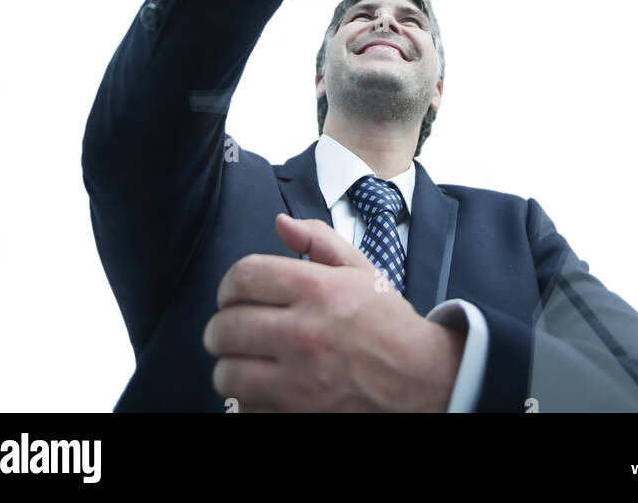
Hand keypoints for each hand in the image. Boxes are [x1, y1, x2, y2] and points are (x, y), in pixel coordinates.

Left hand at [203, 214, 464, 412]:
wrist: (418, 378)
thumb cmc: (386, 322)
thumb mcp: (360, 269)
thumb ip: (319, 240)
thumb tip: (280, 223)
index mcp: (318, 290)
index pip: (243, 277)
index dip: (228, 285)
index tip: (231, 295)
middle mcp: (305, 334)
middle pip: (226, 327)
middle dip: (219, 327)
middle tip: (227, 329)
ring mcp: (300, 381)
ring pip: (227, 373)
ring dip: (228, 365)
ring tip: (240, 360)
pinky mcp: (298, 414)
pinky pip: (246, 408)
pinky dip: (247, 399)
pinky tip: (261, 386)